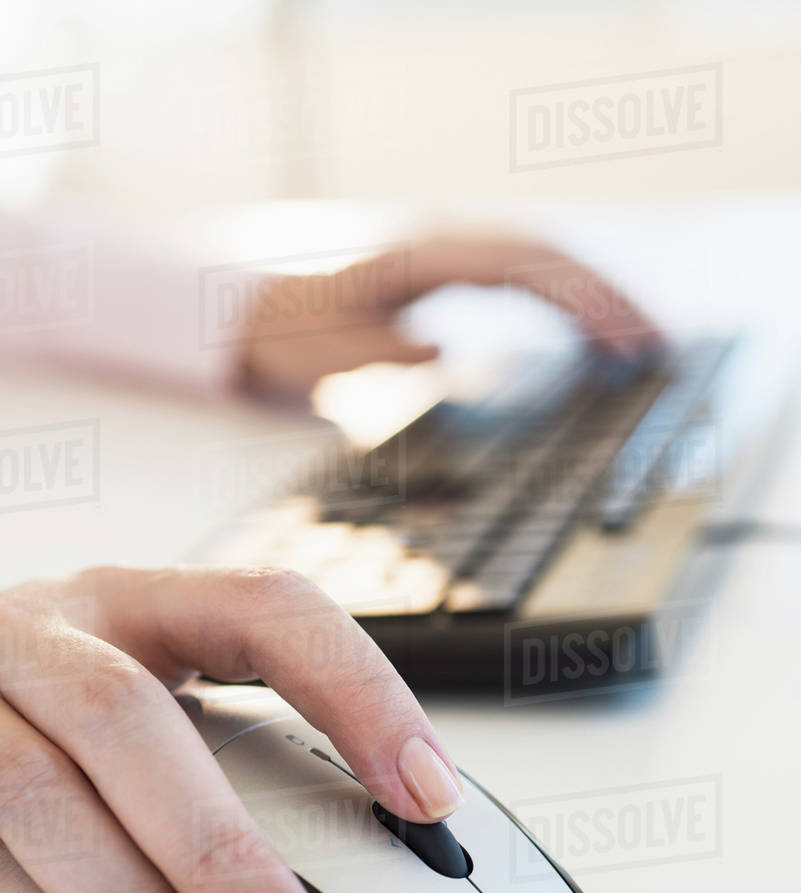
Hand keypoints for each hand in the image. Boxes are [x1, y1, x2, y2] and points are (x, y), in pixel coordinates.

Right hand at [0, 565, 462, 892]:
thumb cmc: (78, 697)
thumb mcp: (163, 684)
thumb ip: (244, 745)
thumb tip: (372, 851)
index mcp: (141, 597)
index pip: (268, 607)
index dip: (359, 692)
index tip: (428, 794)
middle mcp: (48, 633)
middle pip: (129, 719)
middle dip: (219, 853)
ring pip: (40, 799)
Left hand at [243, 232, 661, 389]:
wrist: (272, 321)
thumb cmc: (294, 340)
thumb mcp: (322, 355)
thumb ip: (375, 353)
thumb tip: (437, 349)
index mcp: (422, 258)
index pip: (522, 267)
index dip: (579, 300)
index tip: (621, 341)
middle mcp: (446, 246)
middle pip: (549, 255)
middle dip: (608, 297)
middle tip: (656, 346)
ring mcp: (455, 256)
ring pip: (547, 261)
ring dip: (598, 296)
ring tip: (645, 341)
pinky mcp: (458, 276)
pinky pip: (529, 279)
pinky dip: (570, 302)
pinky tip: (595, 334)